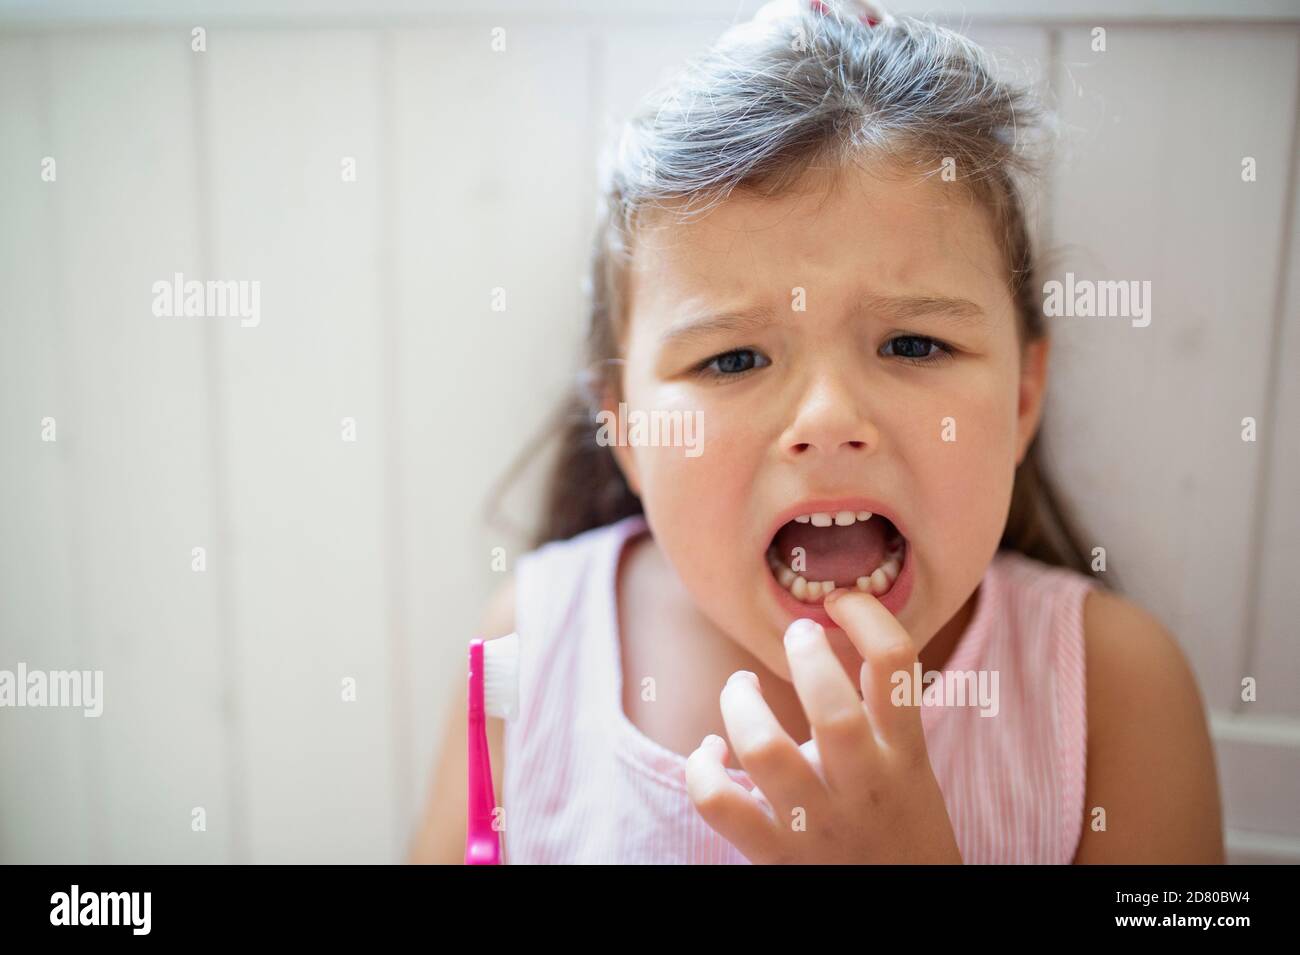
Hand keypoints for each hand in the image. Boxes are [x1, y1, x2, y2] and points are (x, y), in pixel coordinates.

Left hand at [685, 588, 961, 863]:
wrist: (907, 916)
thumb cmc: (901, 829)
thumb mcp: (912, 769)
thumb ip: (881, 714)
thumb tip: (843, 635)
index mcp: (903, 755)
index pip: (897, 666)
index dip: (868, 617)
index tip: (844, 600)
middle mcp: (864, 784)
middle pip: (831, 706)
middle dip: (804, 653)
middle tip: (796, 633)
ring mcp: (817, 822)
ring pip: (764, 748)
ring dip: (740, 705)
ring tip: (742, 686)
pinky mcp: (776, 855)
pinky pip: (720, 803)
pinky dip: (701, 769)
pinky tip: (710, 754)